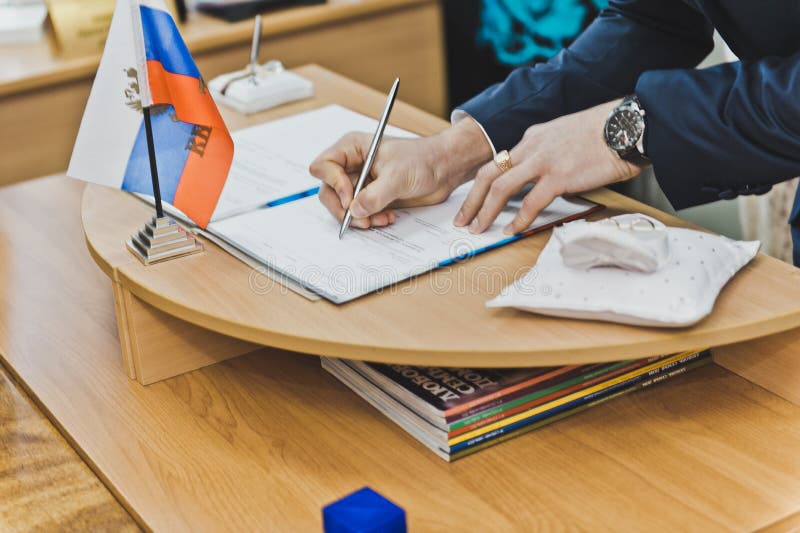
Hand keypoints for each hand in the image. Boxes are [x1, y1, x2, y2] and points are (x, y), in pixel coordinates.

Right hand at [309, 118, 492, 228]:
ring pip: (342, 206)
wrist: (443, 170)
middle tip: (361, 218)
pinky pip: (358, 213)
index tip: (350, 197)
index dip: (333, 184)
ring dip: (358, 217)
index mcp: (352, 148)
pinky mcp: (370, 197)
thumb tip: (355, 210)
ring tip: (380, 219)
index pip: (323, 166)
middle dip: (343, 209)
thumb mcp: (398, 176)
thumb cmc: (423, 159)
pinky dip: (369, 219)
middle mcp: (352, 165)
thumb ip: (375, 195)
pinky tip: (386, 217)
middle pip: (328, 191)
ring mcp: (360, 182)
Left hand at [453, 99, 644, 234]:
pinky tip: (512, 231)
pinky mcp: (560, 176)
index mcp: (533, 137)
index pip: (498, 162)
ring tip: (478, 229)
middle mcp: (532, 146)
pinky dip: (518, 219)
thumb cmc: (605, 133)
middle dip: (471, 199)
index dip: (481, 185)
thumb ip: (550, 151)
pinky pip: (531, 202)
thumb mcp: (567, 135)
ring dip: (486, 211)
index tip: (473, 200)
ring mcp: (544, 161)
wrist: (628, 125)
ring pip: (502, 187)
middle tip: (462, 219)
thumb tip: (544, 175)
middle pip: (489, 174)